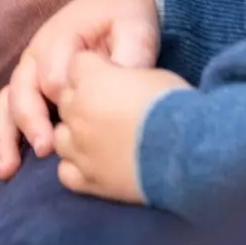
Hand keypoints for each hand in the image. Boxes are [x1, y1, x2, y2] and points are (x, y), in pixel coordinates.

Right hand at [0, 0, 160, 179]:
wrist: (117, 2)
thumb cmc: (125, 18)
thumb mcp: (135, 29)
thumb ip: (130, 55)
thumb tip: (123, 89)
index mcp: (61, 38)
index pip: (52, 75)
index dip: (60, 102)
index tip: (71, 127)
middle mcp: (38, 55)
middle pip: (22, 90)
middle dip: (29, 122)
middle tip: (45, 150)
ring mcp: (31, 71)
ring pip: (6, 104)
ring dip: (4, 136)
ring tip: (6, 170)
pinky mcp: (31, 87)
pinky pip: (6, 111)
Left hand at [54, 54, 190, 202]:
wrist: (185, 152)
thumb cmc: (172, 106)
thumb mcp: (150, 74)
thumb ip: (122, 75)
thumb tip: (121, 84)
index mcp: (92, 79)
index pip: (77, 64)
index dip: (95, 70)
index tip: (113, 77)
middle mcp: (78, 111)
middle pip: (66, 99)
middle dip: (83, 101)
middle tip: (110, 110)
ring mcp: (80, 148)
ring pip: (61, 137)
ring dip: (76, 135)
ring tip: (100, 139)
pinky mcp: (88, 180)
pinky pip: (66, 172)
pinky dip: (77, 167)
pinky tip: (96, 164)